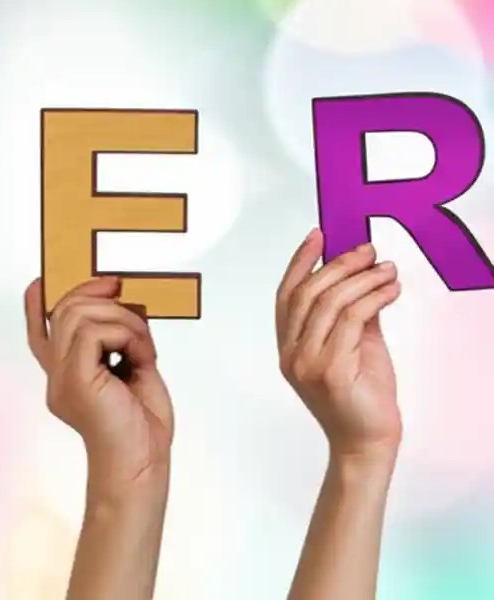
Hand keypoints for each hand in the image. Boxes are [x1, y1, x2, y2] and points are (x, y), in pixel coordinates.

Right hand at [24, 276, 171, 484]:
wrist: (141, 465)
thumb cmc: (142, 428)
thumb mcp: (133, 370)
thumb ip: (121, 340)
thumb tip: (123, 305)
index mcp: (67, 376)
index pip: (39, 334)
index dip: (35, 305)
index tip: (41, 282)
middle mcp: (57, 376)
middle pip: (62, 312)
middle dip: (97, 295)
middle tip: (126, 296)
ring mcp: (62, 378)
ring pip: (77, 315)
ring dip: (121, 317)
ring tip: (143, 342)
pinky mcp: (76, 380)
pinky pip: (94, 332)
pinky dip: (126, 334)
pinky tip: (141, 355)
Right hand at [276, 230, 401, 460]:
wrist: (367, 442)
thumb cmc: (361, 398)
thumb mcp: (355, 346)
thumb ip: (352, 314)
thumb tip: (362, 277)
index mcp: (289, 347)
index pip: (287, 294)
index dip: (300, 261)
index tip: (319, 235)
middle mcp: (290, 353)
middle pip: (308, 293)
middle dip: (339, 264)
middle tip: (367, 251)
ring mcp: (306, 363)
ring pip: (329, 303)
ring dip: (362, 279)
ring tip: (387, 270)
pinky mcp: (329, 370)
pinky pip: (350, 320)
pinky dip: (373, 298)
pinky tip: (390, 291)